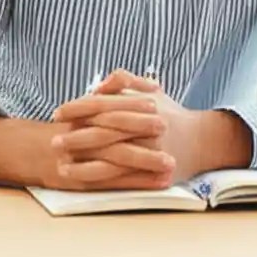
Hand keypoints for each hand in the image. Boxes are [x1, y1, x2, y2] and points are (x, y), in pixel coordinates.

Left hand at [51, 70, 202, 186]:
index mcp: (147, 105)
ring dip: (80, 157)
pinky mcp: (151, 171)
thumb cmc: (172, 115)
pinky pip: (116, 174)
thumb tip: (102, 83)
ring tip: (59, 157)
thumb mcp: (153, 91)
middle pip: (105, 130)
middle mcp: (149, 127)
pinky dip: (92, 174)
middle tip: (53, 138)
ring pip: (109, 154)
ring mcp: (151, 150)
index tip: (59, 112)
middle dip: (76, 134)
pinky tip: (72, 174)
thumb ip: (127, 82)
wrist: (203, 141)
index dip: (80, 107)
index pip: (107, 104)